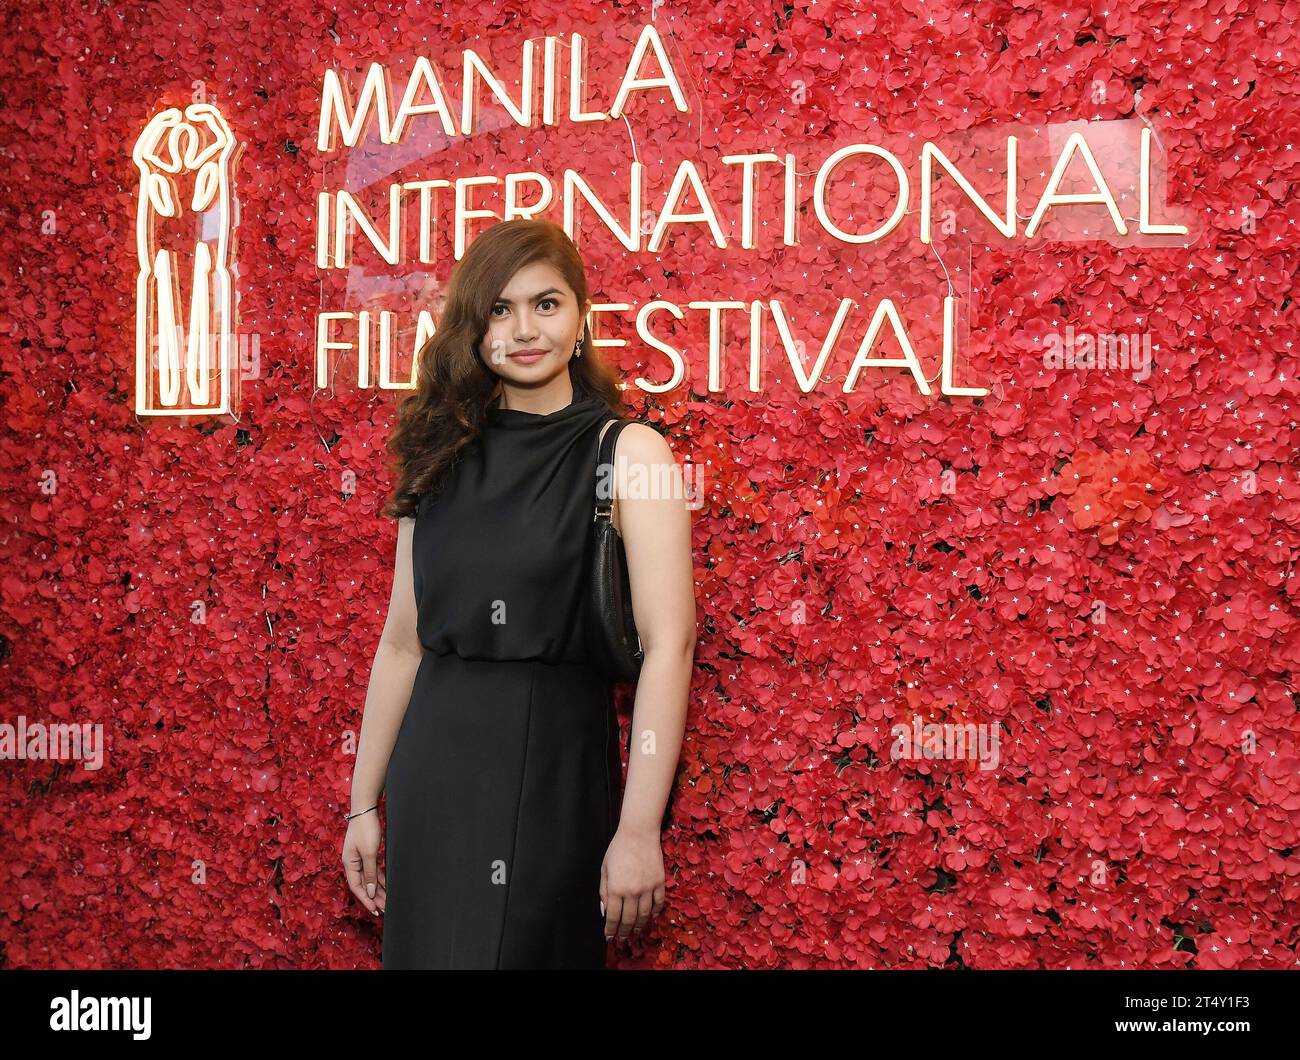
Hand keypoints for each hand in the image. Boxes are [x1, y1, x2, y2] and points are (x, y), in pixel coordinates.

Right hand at [342, 811, 385, 915]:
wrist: (366, 809)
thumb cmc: (366, 829)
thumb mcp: (369, 852)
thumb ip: (370, 872)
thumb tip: (371, 891)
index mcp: (349, 863)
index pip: (356, 887)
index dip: (366, 899)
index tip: (375, 910)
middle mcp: (352, 862)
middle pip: (363, 884)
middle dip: (374, 897)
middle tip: (385, 909)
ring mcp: (359, 857)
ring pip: (369, 878)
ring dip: (378, 889)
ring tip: (387, 901)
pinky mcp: (367, 852)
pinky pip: (373, 870)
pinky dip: (379, 878)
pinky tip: (387, 886)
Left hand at [599, 826, 664, 940]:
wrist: (639, 833)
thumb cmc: (618, 849)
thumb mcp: (605, 869)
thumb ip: (604, 891)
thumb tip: (605, 912)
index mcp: (616, 888)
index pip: (613, 917)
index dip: (611, 930)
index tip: (609, 937)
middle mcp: (632, 892)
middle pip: (629, 920)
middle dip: (624, 932)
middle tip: (622, 939)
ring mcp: (648, 888)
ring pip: (645, 915)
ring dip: (639, 926)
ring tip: (635, 932)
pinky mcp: (659, 883)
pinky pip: (658, 904)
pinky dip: (655, 913)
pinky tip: (651, 918)